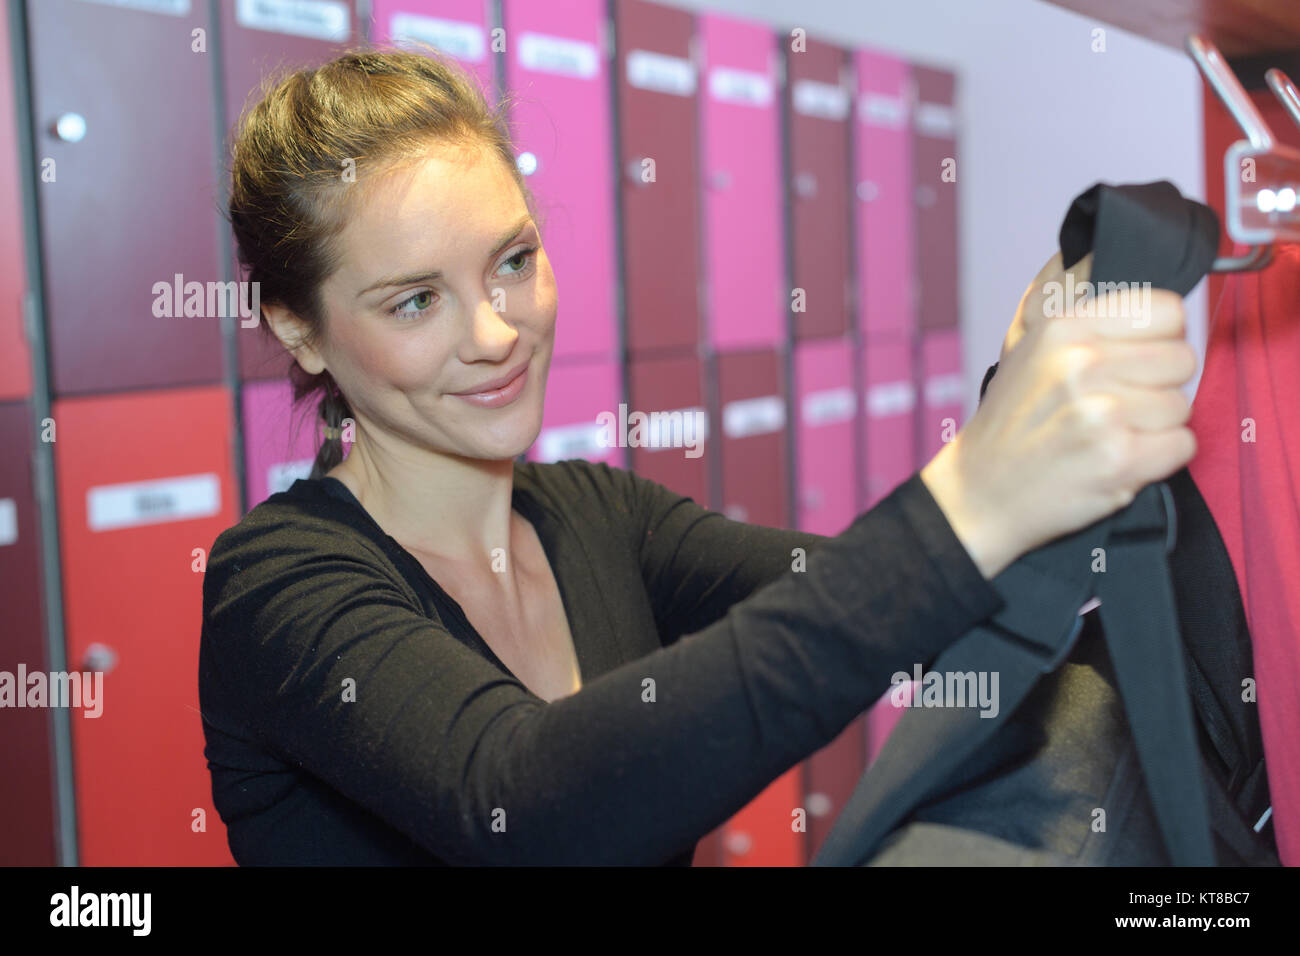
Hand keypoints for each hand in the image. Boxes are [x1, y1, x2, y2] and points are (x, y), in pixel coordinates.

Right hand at [922, 252, 1197, 579]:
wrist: (979, 494)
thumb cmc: (1010, 425)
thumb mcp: (1030, 349)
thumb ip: (1084, 314)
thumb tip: (1133, 277)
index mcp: (1064, 328)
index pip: (1168, 309)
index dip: (1159, 338)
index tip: (1134, 359)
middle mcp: (1082, 364)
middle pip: (1182, 359)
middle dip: (1157, 385)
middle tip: (1116, 404)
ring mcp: (1102, 413)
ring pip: (1182, 406)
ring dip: (1155, 426)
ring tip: (1107, 435)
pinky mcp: (1119, 459)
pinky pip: (1183, 446)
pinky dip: (1158, 459)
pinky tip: (1118, 459)